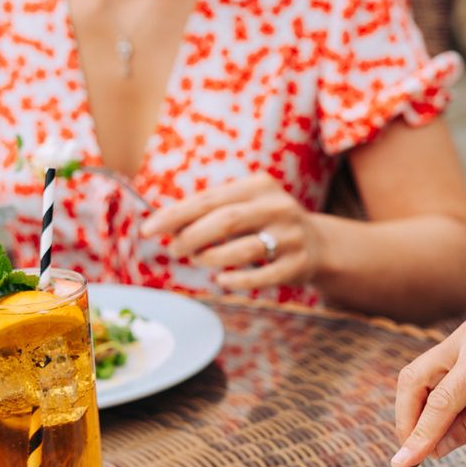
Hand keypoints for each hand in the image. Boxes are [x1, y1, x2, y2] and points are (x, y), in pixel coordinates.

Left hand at [139, 173, 322, 290]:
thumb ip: (210, 211)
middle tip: (174, 250)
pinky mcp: (297, 264)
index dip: (175, 215)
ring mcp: (290, 236)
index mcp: (259, 186)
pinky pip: (263, 275)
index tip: (148, 230)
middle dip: (191, 237)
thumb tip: (165, 225)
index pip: (209, 199)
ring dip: (211, 257)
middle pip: (224, 221)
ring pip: (243, 248)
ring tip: (197, 260)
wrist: (317, 244)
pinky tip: (221, 280)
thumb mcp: (244, 206)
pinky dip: (238, 279)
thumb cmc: (265, 225)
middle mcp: (277, 207)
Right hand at [392, 317, 465, 466]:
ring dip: (415, 412)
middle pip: (414, 380)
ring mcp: (462, 336)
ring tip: (429, 444)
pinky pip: (433, 374)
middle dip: (408, 421)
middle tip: (414, 457)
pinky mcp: (462, 343)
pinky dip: (429, 401)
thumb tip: (434, 450)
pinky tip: (442, 425)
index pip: (440, 400)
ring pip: (418, 376)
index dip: (419, 435)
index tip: (403, 464)